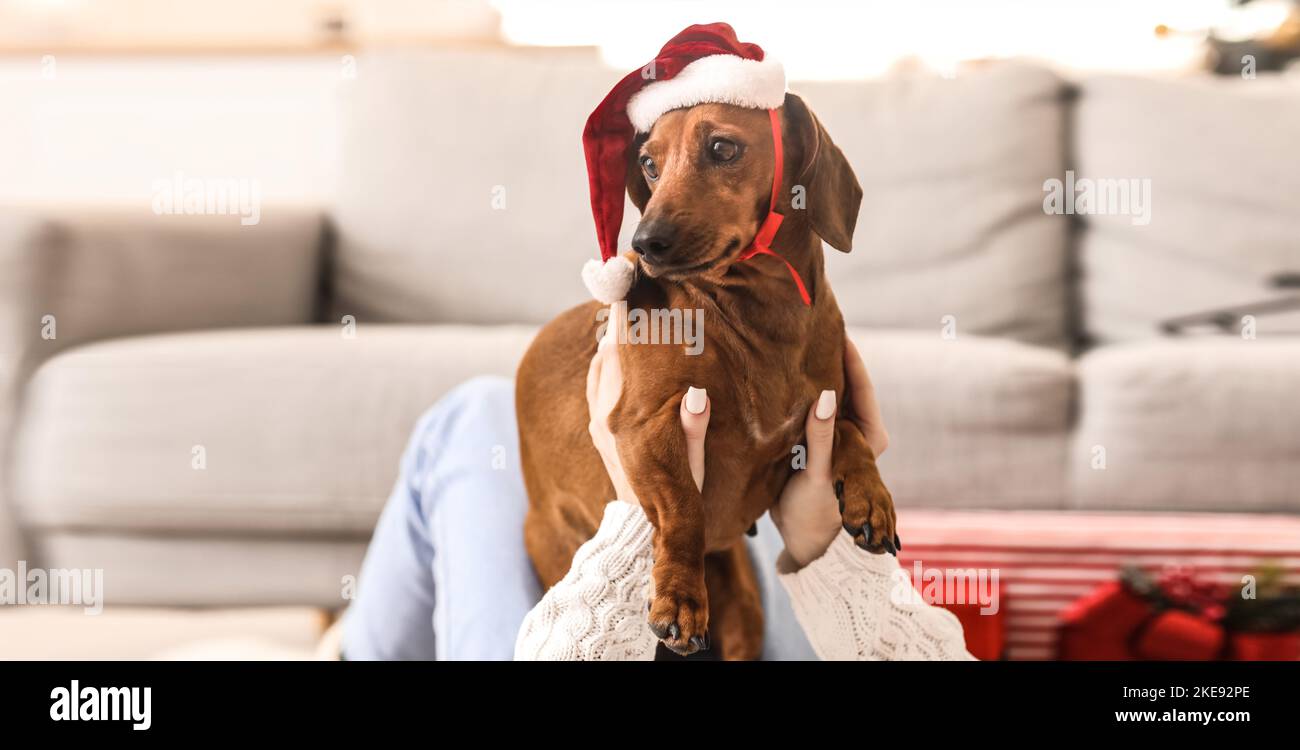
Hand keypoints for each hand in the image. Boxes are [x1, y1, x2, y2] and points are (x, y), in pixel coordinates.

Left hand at [586, 305, 709, 505]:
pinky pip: (596, 383)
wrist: (640, 526)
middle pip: (608, 352)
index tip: (631, 290)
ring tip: (630, 319)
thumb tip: (697, 395)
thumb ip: (692, 429)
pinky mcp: (598, 429)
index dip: (624, 320)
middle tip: (636, 295)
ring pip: (600, 366)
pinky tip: (617, 356)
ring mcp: (599, 420)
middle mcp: (604, 412)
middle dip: (621, 322)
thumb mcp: (690, 464)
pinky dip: (606, 362)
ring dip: (614, 342)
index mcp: (623, 414)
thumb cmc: (673, 495)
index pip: (620, 354)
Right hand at [771, 335, 888, 569]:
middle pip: (843, 384)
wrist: (804, 543)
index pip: (860, 384)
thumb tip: (827, 395)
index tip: (833, 325)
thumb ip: (822, 437)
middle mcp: (857, 431)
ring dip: (810, 371)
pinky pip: (809, 405)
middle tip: (807, 323)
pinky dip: (798, 389)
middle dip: (825, 356)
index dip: (847, 354)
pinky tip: (778, 373)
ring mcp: (838, 434)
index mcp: (870, 435)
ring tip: (790, 341)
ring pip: (825, 393)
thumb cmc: (818, 514)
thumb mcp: (819, 475)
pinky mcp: (820, 440)